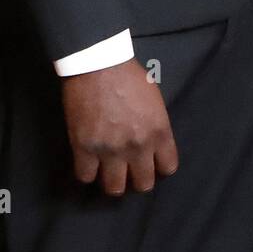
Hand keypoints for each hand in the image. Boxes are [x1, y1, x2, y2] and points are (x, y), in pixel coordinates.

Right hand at [60, 58, 178, 195]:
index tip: (151, 163)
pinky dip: (87, 172)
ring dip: (112, 180)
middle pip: (143, 184)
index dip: (159, 167)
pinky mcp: (84, 148)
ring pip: (115, 188)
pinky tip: (88, 161)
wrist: (98, 63)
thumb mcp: (155, 100)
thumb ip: (156, 126)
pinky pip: (85, 177)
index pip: (168, 168)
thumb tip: (153, 145)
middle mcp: (138, 146)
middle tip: (129, 169)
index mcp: (159, 132)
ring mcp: (110, 150)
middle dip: (137, 178)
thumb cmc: (129, 75)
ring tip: (108, 169)